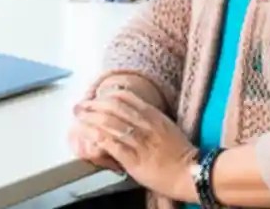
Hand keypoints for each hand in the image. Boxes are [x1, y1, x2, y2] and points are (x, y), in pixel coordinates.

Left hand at [76, 90, 198, 199]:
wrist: (191, 174)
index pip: (126, 97)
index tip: (95, 97)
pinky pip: (111, 145)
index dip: (106, 95)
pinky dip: (95, 137)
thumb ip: (149, 117)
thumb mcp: (166, 126)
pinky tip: (86, 134)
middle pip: (113, 108)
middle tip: (79, 106)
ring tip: (78, 118)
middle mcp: (145, 126)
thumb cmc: (179, 153)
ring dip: (90, 119)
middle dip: (93, 105)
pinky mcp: (134, 160)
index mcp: (153, 116)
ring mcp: (139, 142)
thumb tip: (130, 110)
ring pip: (109, 124)